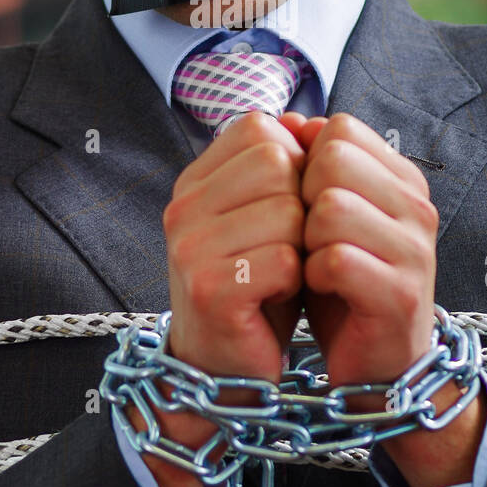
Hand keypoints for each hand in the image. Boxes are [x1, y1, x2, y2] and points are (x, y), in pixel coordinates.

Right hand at [148, 112, 306, 452]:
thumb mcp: (268, 216)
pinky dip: (296, 279)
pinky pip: (285, 259)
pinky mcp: (211, 290)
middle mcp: (182, 208)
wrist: (228, 366)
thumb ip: (281, 166)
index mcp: (193, 182)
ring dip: (302, 245)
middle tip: (289, 245)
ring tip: (283, 272)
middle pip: (277, 163)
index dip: (293, 161)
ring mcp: (190, 249)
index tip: (289, 203)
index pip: (260, 129)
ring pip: (287, 211)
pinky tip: (279, 295)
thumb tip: (305, 120)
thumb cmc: (257, 286)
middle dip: (302, 203)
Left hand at [277, 112, 486, 486]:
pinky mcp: (400, 294)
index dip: (308, 160)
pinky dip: (312, 275)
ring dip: (306, 239)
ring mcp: (416, 250)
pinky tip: (319, 288)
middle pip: (334, 160)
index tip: (307, 201)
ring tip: (313, 262)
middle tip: (306, 236)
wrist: (374, 365)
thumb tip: (289, 120)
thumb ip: (312, 166)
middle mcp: (418, 207)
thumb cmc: (343, 285)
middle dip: (303, 195)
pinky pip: (335, 259)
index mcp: (403, 179)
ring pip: (331, 207)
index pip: (340, 130)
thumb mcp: (324, 216)